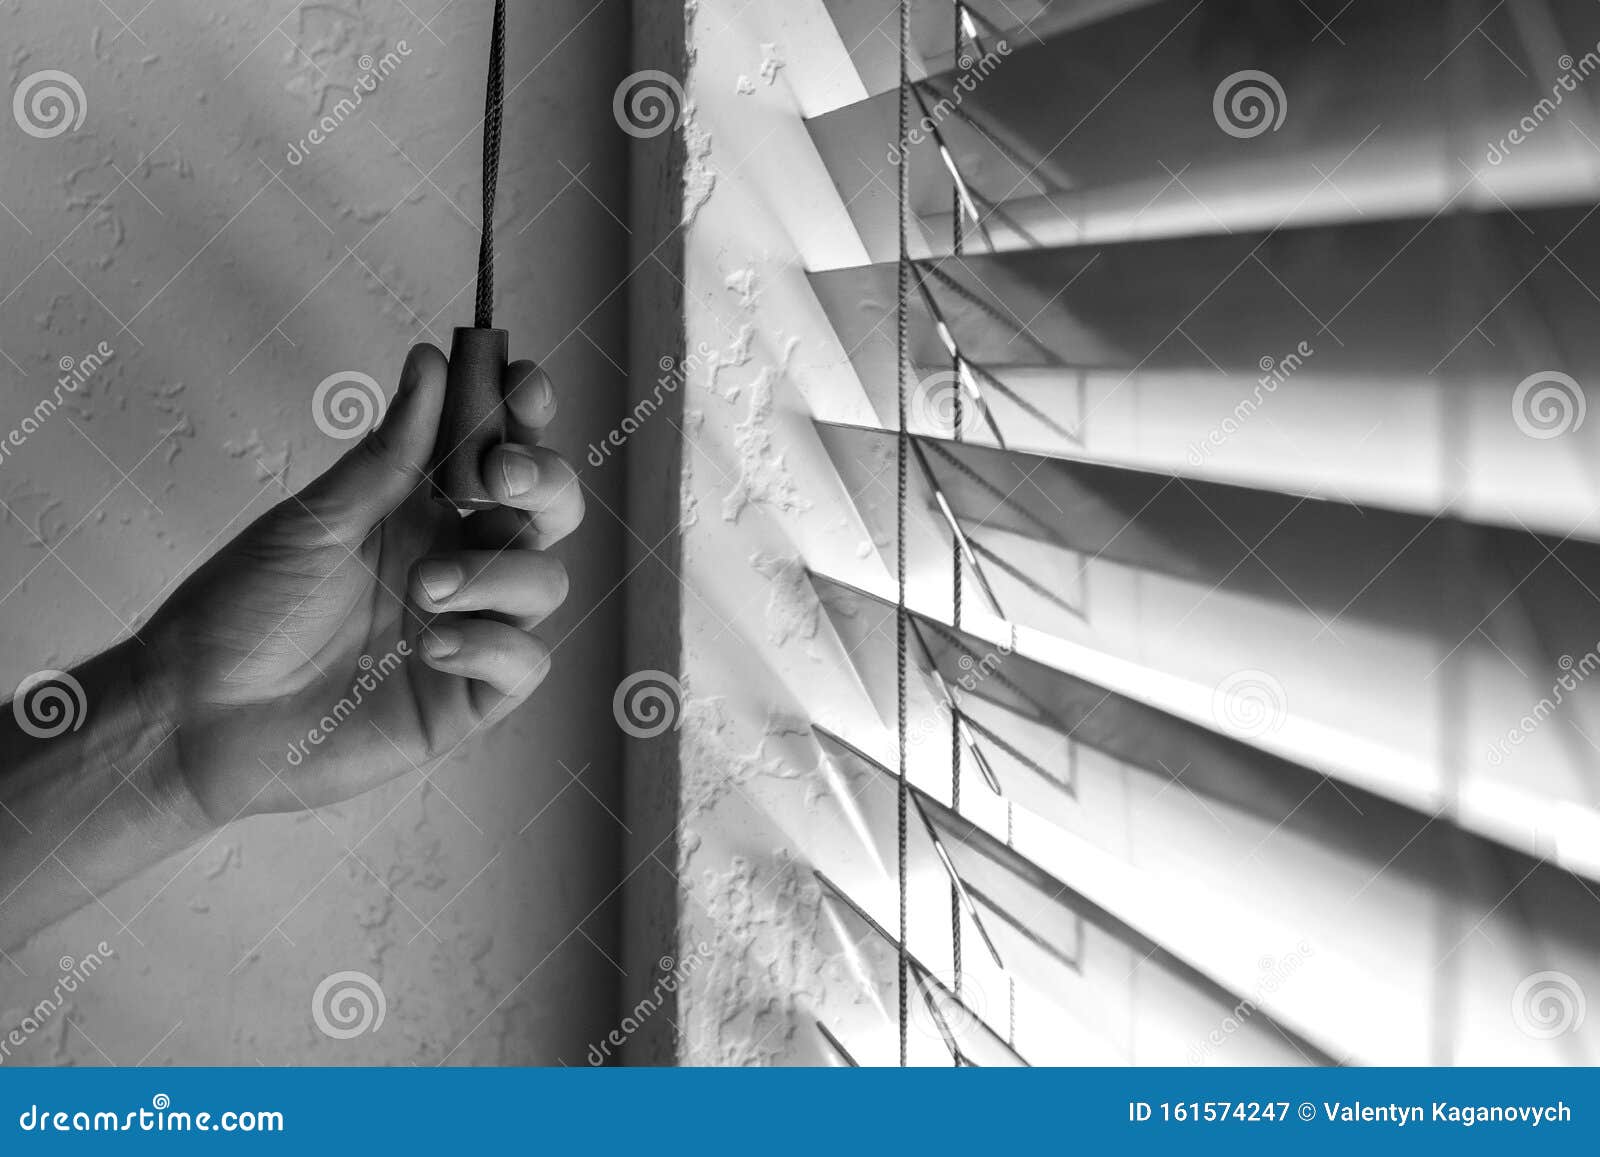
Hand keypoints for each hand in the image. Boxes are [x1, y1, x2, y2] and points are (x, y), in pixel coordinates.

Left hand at [145, 343, 583, 823]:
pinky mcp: (468, 698)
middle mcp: (458, 562)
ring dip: (498, 572)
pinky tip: (432, 649)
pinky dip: (491, 645)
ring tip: (426, 587)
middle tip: (497, 477)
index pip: (501, 450)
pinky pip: (525, 661)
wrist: (198, 714)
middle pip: (548, 511)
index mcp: (423, 511)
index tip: (520, 387)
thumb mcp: (314, 520)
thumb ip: (388, 454)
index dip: (526, 414)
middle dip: (543, 481)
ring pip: (545, 582)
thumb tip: (430, 363)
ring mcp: (470, 629)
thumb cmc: (241, 612)